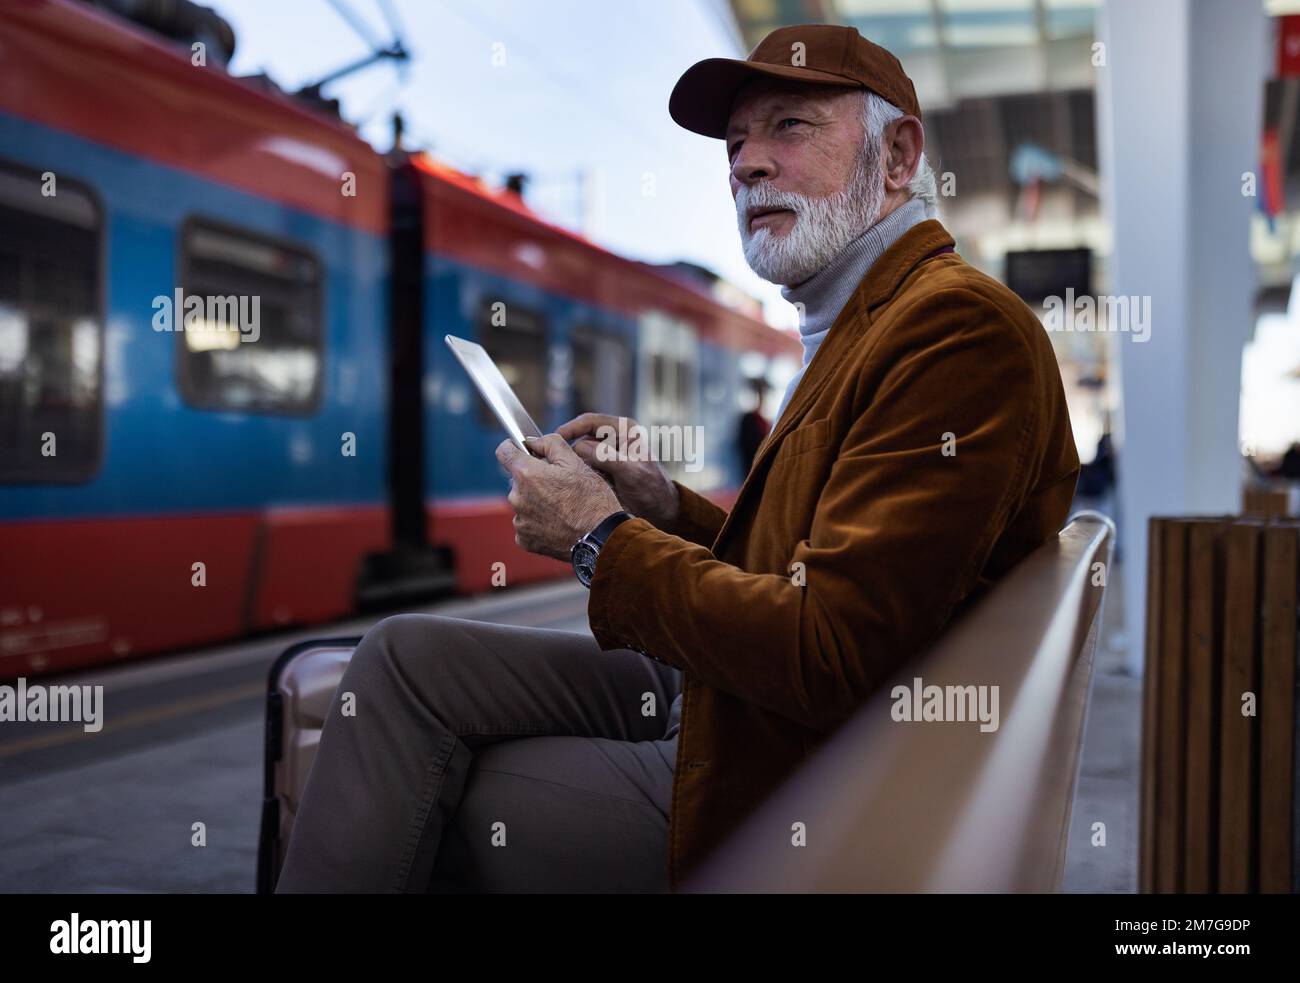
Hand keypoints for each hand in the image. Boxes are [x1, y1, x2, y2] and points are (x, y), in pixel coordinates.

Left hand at [495, 434, 625, 560]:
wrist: (601, 537)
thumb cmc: (591, 499)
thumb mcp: (576, 462)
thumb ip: (550, 443)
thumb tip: (532, 442)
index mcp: (527, 474)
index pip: (504, 452)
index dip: (514, 448)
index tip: (524, 452)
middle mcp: (517, 497)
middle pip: (517, 480)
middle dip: (533, 479)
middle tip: (559, 486)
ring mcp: (519, 521)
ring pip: (523, 503)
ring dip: (536, 502)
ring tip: (562, 508)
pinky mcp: (524, 540)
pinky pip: (526, 524)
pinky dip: (538, 522)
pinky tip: (557, 523)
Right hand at [557, 413, 679, 529]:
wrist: (661, 511)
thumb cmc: (652, 490)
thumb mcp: (631, 472)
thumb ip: (607, 457)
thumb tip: (579, 447)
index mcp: (624, 429)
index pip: (590, 421)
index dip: (570, 429)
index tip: (554, 439)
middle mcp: (615, 437)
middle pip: (581, 436)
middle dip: (569, 448)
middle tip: (555, 463)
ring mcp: (608, 453)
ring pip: (580, 452)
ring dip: (573, 463)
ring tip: (564, 475)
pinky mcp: (604, 468)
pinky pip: (584, 466)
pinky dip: (578, 473)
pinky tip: (574, 483)